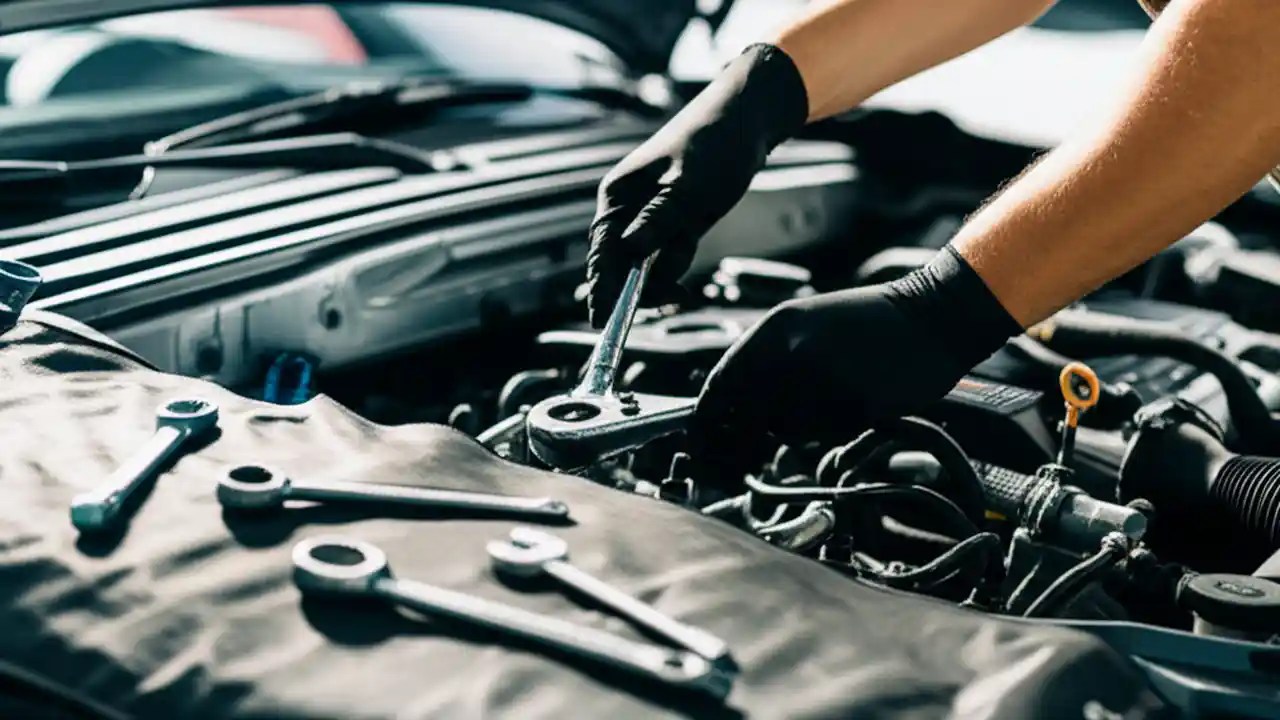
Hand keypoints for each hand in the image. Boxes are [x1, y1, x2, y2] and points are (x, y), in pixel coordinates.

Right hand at [585, 44, 807, 326]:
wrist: (747, 120)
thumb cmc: (714, 143)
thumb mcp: (689, 185)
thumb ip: (659, 219)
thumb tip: (631, 251)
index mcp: (619, 195)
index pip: (602, 248)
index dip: (600, 285)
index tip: (601, 319)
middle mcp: (629, 208)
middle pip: (619, 262)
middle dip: (632, 289)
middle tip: (644, 316)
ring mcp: (652, 216)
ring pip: (645, 264)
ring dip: (658, 280)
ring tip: (678, 282)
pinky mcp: (675, 221)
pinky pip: (668, 256)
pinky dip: (674, 268)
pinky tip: (681, 276)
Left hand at [691, 247, 1020, 473]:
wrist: (932, 316)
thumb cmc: (868, 324)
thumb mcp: (805, 325)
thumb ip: (766, 362)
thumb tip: (728, 410)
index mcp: (774, 330)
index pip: (720, 385)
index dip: (706, 422)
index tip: (701, 444)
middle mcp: (791, 352)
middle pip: (746, 418)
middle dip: (741, 445)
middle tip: (740, 461)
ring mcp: (824, 378)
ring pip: (787, 432)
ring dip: (796, 434)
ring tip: (827, 408)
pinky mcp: (856, 403)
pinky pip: (827, 436)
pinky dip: (832, 434)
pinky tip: (853, 407)